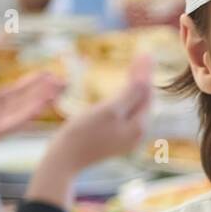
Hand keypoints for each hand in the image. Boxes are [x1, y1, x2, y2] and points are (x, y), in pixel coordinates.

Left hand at [0, 60, 65, 144]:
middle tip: (64, 81)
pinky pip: (15, 121)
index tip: (48, 74)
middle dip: (44, 91)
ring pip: (25, 110)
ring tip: (60, 88)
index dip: (31, 83)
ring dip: (43, 99)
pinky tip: (45, 102)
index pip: (14, 93)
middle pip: (25, 101)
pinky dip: (31, 111)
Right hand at [46, 52, 153, 170]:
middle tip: (143, 56)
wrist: (63, 159)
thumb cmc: (83, 133)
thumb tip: (147, 73)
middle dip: (143, 79)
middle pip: (144, 100)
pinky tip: (121, 92)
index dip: (145, 72)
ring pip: (135, 107)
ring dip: (135, 88)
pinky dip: (126, 99)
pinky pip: (126, 115)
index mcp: (139, 126)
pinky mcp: (115, 140)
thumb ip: (131, 92)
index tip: (145, 52)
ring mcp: (127, 139)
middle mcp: (138, 134)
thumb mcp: (110, 109)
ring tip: (135, 69)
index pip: (147, 93)